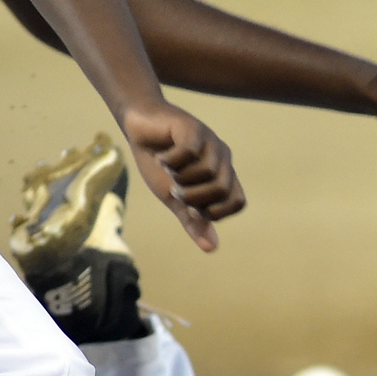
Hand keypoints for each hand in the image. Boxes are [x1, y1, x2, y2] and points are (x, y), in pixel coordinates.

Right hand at [122, 103, 245, 251]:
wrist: (139, 129)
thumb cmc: (158, 163)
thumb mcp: (174, 198)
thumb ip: (192, 220)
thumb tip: (212, 248)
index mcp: (222, 174)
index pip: (237, 202)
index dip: (213, 211)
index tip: (188, 207)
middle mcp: (222, 157)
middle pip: (221, 189)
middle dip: (192, 196)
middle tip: (174, 187)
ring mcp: (210, 140)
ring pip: (207, 171)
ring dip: (179, 176)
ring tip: (167, 168)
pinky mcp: (193, 127)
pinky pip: (188, 152)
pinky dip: (170, 160)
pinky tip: (162, 156)